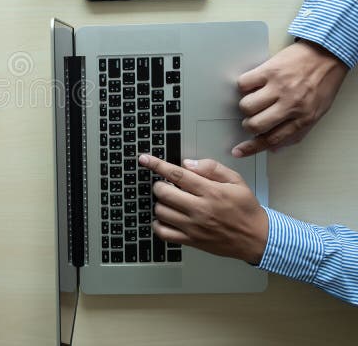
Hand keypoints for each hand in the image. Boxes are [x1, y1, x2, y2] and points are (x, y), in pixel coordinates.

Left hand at [139, 154, 267, 263]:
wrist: (256, 238)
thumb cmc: (246, 208)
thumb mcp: (236, 181)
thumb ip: (212, 168)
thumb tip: (187, 164)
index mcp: (211, 191)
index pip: (177, 175)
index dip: (157, 165)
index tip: (144, 159)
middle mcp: (200, 209)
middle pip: (163, 192)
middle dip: (160, 185)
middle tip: (167, 185)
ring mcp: (193, 227)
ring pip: (160, 211)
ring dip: (160, 203)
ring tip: (171, 201)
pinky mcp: (191, 241)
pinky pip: (163, 233)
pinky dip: (158, 224)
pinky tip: (166, 218)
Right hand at [232, 40, 348, 156]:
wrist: (328, 54)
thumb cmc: (323, 83)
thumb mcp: (317, 113)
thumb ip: (296, 132)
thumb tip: (274, 147)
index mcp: (303, 118)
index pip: (271, 139)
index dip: (251, 148)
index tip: (239, 151)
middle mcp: (290, 104)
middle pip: (255, 124)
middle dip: (248, 124)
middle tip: (252, 118)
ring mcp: (279, 87)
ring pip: (246, 106)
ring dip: (247, 105)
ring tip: (255, 98)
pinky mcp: (269, 71)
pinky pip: (244, 84)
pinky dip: (244, 86)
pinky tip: (254, 84)